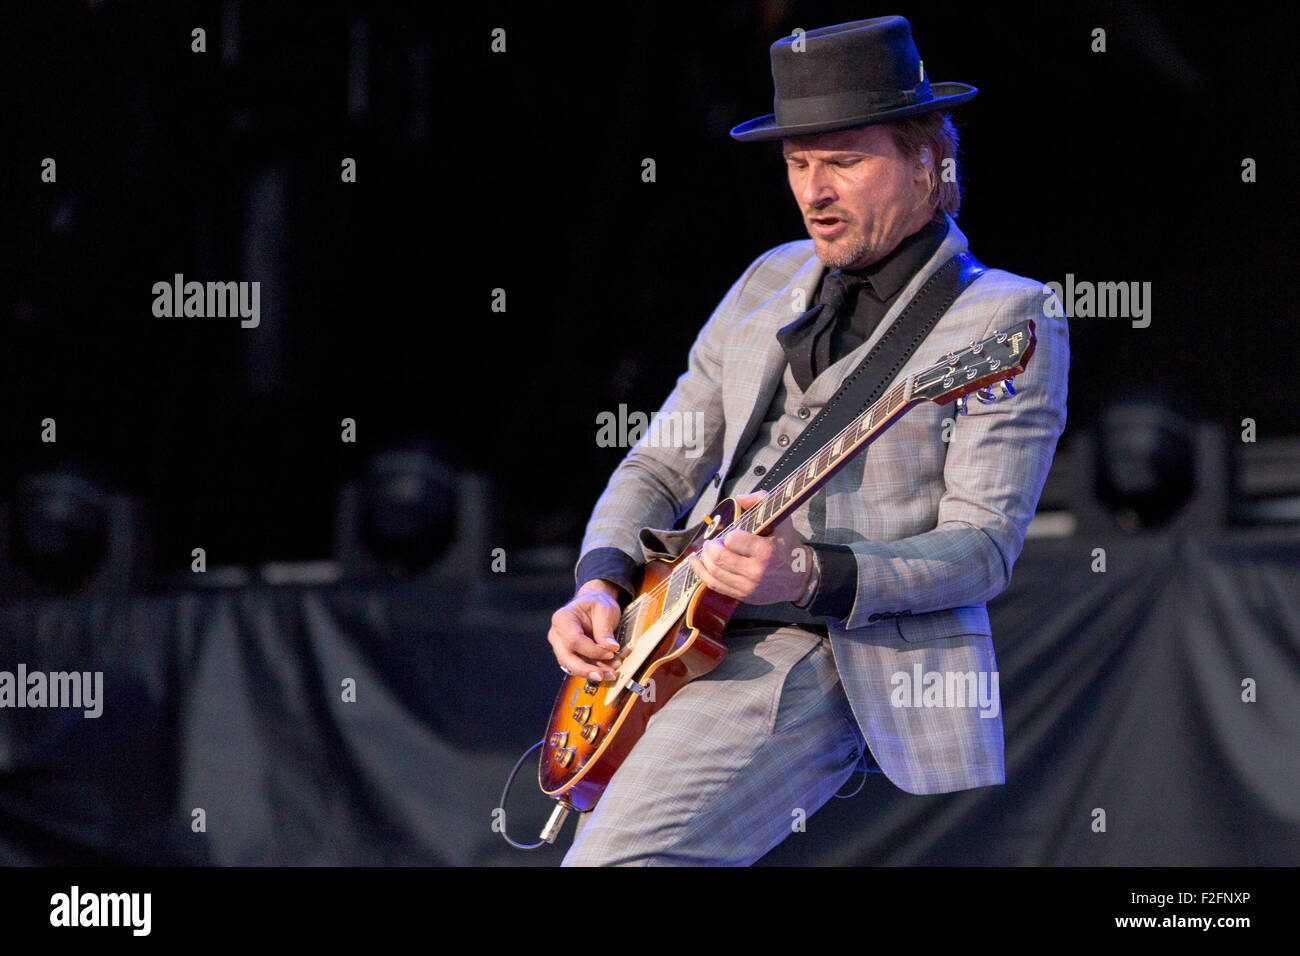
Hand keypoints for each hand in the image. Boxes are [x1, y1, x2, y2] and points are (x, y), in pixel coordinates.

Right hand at [548, 580, 623, 681]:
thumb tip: (611, 648)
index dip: (592, 650)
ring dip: (592, 672)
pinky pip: (578, 666)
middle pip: (566, 658)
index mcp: (562, 618)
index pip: (573, 640)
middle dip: (585, 669)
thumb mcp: (604, 609)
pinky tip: (607, 670)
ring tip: (612, 673)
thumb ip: (605, 629)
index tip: (610, 652)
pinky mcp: (569, 654)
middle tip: (603, 675)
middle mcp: (557, 634)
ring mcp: (560, 646)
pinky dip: (593, 670)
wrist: (593, 604)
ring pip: (572, 665)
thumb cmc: (595, 603)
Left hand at [687, 491, 812, 604]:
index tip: (731, 534)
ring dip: (704, 559)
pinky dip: (701, 573)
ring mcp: (748, 586)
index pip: (732, 541)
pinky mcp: (742, 596)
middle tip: (712, 542)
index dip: (728, 536)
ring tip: (706, 551)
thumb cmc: (787, 546)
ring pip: (713, 573)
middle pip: (718, 558)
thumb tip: (739, 498)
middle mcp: (755, 571)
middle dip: (710, 547)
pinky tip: (696, 563)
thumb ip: (761, 502)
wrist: (799, 577)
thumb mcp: (781, 520)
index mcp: (765, 552)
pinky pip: (714, 585)